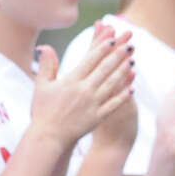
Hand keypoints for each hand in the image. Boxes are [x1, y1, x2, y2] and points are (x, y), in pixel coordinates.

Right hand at [30, 23, 134, 146]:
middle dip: (118, 55)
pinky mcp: (98, 117)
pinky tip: (133, 87)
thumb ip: (46, 65)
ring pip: (111, 84)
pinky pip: (114, 104)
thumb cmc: (43, 111)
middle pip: (104, 69)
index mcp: (70, 81)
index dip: (102, 48)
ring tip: (132, 61)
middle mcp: (83, 90)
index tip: (112, 38)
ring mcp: (92, 104)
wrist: (48, 137)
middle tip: (129, 45)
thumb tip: (44, 46)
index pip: (90, 60)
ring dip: (123, 72)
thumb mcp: (41, 86)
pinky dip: (124, 95)